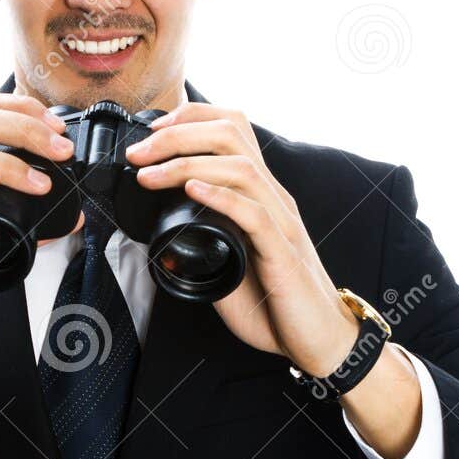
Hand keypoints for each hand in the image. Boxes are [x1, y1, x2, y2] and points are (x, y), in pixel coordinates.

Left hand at [125, 102, 357, 375]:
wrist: (319, 339)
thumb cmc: (277, 302)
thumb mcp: (230, 259)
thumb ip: (204, 237)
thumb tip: (160, 229)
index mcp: (261, 193)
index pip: (232, 128)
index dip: (190, 119)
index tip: (151, 133)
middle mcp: (273, 198)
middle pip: (232, 134)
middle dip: (177, 134)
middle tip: (138, 153)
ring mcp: (281, 222)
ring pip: (240, 167)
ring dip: (186, 163)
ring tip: (149, 173)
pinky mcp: (282, 253)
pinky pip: (255, 214)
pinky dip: (220, 197)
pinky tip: (192, 192)